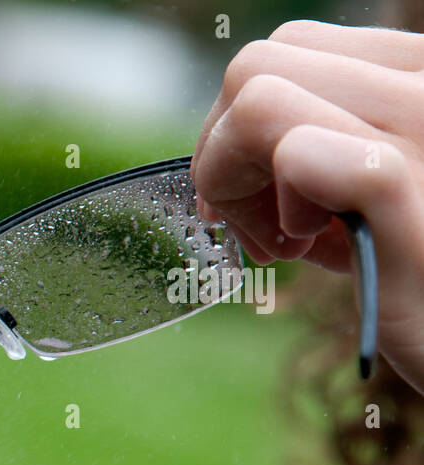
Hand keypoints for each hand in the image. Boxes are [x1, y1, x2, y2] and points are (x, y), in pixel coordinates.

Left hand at [191, 20, 423, 390]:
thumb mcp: (386, 197)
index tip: (256, 199)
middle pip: (258, 65)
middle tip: (256, 228)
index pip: (290, 51)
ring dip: (234, 176)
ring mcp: (419, 128)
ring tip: (282, 242)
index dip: (243, 127)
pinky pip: (295, 153)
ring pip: (256, 94)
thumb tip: (245, 159)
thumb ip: (333, 156)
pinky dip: (271, 205)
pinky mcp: (401, 187)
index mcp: (420, 74)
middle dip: (223, 151)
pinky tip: (306, 251)